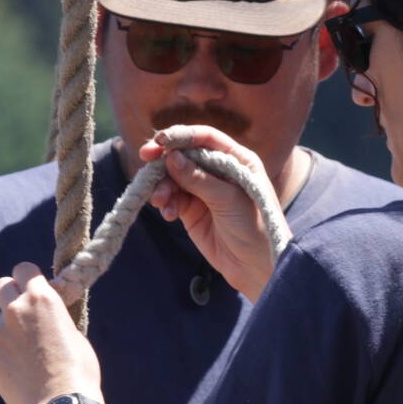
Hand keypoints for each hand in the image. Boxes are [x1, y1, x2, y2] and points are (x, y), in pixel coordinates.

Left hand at [0, 262, 102, 403]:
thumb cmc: (79, 369)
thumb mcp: (73, 332)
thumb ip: (53, 316)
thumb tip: (46, 315)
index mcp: (42, 298)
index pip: (23, 268)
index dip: (27, 278)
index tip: (31, 288)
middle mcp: (16, 309)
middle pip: (0, 285)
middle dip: (9, 294)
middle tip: (20, 312)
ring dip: (1, 325)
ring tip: (17, 345)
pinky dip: (0, 356)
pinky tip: (16, 370)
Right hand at [141, 126, 286, 301]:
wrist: (256, 268)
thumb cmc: (255, 228)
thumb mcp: (229, 200)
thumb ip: (200, 178)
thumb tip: (171, 156)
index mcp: (237, 160)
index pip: (206, 138)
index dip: (183, 136)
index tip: (161, 140)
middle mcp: (219, 171)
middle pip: (185, 155)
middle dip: (164, 158)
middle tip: (146, 158)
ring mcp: (204, 190)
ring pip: (174, 177)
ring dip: (163, 186)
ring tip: (159, 201)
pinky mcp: (192, 210)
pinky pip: (172, 199)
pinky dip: (167, 203)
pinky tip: (168, 214)